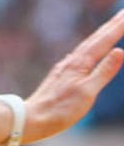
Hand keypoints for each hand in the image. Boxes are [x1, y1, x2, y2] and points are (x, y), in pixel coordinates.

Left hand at [24, 8, 123, 142]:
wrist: (30, 120)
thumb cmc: (59, 110)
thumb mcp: (87, 92)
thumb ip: (103, 71)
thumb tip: (120, 51)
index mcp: (80, 64)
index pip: (104, 41)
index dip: (117, 27)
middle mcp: (72, 61)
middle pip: (95, 39)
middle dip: (111, 25)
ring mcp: (65, 68)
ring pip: (87, 46)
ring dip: (101, 34)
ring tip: (112, 25)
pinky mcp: (61, 75)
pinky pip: (80, 55)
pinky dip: (90, 47)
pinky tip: (88, 49)